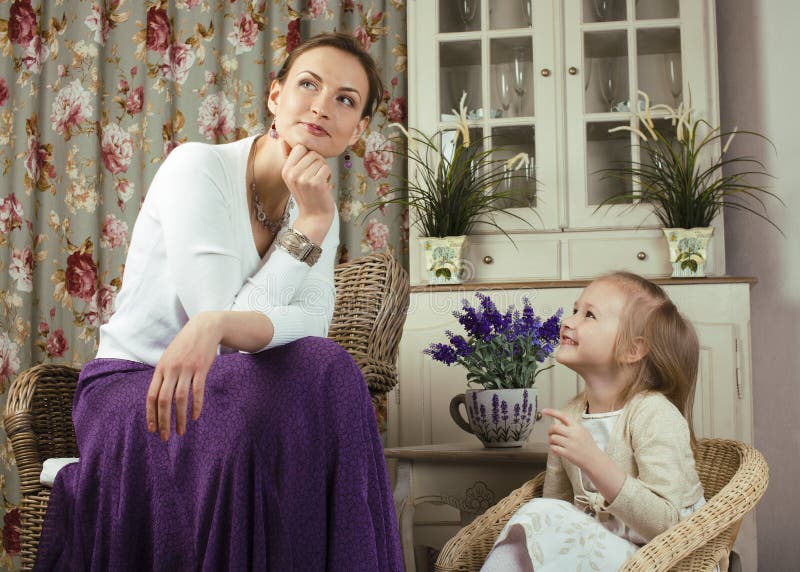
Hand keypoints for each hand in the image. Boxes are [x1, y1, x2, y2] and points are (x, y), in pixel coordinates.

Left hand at [146, 312, 220, 440]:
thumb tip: (158, 397)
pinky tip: (195, 417)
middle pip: (163, 400)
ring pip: (180, 398)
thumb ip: (163, 375)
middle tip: (164, 437)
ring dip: (180, 418)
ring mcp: (186, 369)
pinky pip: (197, 391)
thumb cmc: (185, 345)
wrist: (204, 328)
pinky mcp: (201, 368)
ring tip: (181, 432)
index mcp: (160, 369)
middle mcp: (171, 370)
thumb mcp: (169, 358)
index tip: (152, 429)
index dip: (150, 415)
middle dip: (163, 421)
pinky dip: (196, 405)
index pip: (151, 396)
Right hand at [281, 143, 334, 223]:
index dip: (308, 154)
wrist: (314, 217)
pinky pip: (326, 168)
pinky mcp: (315, 183)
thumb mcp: (294, 177)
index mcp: (285, 170)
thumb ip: (291, 159)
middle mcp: (292, 173)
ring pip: (320, 159)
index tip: (310, 166)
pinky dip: (329, 175)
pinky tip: (325, 184)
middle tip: (316, 175)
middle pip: (312, 152)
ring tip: (320, 180)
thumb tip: (283, 139)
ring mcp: (303, 178)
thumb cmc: (308, 195)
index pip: (299, 147)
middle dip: (318, 161)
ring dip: (324, 169)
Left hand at [543, 408, 602, 470]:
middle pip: (555, 427)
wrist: (594, 460)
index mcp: (577, 427)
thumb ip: (572, 426)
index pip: (563, 416)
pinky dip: (553, 448)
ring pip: (552, 438)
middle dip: (550, 430)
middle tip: (551, 434)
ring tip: (556, 443)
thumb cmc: (588, 446)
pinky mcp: (567, 453)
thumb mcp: (583, 431)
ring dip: (551, 440)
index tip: (544, 411)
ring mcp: (570, 444)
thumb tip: (559, 422)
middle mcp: (573, 434)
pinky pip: (553, 448)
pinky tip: (557, 449)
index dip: (552, 412)